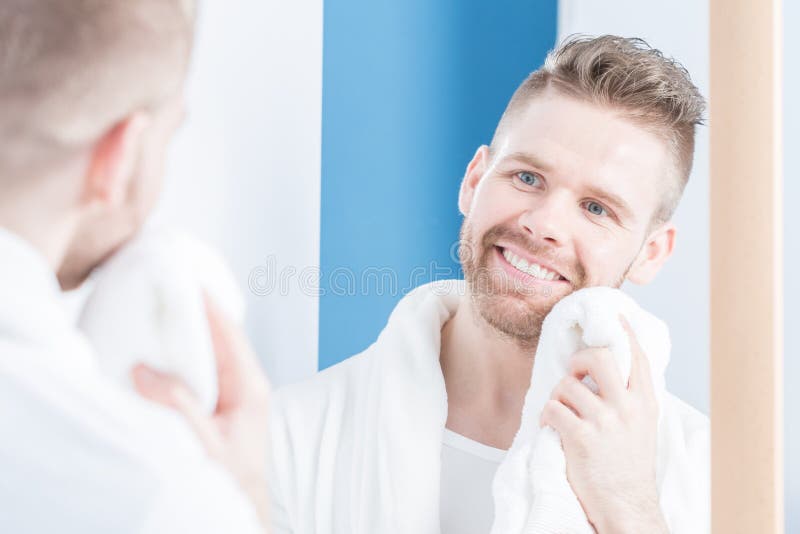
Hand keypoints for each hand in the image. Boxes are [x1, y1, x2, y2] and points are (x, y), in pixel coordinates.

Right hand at [132, 295, 271, 528]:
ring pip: (205, 355)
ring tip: (155, 313)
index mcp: (249, 387)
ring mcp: (231, 395)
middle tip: (164, 288)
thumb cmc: (229, 482)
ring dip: (181, 338)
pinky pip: (196, 373)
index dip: (208, 304)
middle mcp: (243, 385)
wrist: (236, 509)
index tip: (187, 279)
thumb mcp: (204, 444)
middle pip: (216, 338)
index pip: (228, 333)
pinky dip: (176, 361)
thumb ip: (178, 407)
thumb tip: (144, 371)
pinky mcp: (216, 406)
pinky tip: (153, 356)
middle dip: (190, 315)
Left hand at [538, 314, 668, 533]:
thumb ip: (630, 398)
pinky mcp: (582, 438)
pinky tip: (552, 427)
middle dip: (579, 359)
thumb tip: (611, 369)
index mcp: (645, 403)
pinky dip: (547, 416)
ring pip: (568, 385)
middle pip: (600, 357)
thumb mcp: (642, 427)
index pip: (637, 357)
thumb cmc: (629, 466)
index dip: (624, 332)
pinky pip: (553, 408)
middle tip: (574, 373)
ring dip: (558, 397)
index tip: (614, 315)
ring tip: (563, 413)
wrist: (627, 505)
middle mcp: (628, 407)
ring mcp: (606, 421)